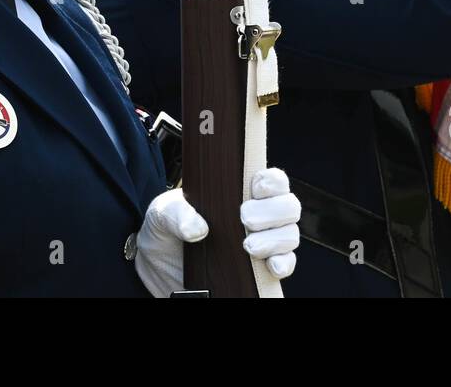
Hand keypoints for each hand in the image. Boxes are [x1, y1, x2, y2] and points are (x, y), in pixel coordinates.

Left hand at [134, 167, 300, 296]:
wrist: (160, 267)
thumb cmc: (168, 230)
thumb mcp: (164, 213)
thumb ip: (178, 214)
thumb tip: (198, 229)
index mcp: (241, 192)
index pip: (273, 180)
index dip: (273, 181)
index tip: (257, 187)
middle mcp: (260, 215)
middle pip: (289, 206)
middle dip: (273, 211)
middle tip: (245, 218)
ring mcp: (264, 242)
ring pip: (290, 235)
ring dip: (275, 239)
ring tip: (248, 246)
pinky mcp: (261, 270)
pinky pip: (286, 264)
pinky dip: (284, 264)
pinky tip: (271, 266)